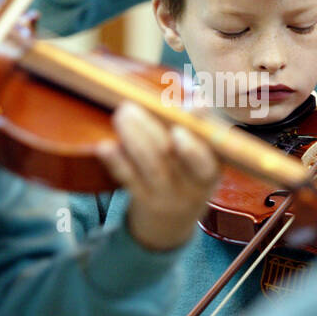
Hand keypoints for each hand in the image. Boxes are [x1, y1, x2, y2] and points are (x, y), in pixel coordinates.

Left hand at [97, 102, 220, 250]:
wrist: (173, 223)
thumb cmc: (189, 173)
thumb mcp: (204, 156)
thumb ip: (199, 125)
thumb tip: (190, 93)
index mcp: (211, 168)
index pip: (208, 155)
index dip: (198, 134)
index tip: (189, 114)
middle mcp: (192, 184)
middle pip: (174, 155)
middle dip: (152, 128)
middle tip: (131, 105)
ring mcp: (167, 194)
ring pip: (151, 165)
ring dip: (134, 138)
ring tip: (121, 114)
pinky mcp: (143, 200)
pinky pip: (129, 180)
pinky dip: (117, 162)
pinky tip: (105, 147)